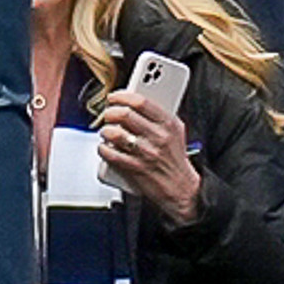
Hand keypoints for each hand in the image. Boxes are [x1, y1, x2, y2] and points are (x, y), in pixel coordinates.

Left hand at [95, 88, 203, 226]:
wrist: (180, 187)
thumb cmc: (173, 157)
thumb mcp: (175, 132)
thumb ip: (157, 116)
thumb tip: (133, 101)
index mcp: (169, 124)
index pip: (141, 102)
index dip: (123, 96)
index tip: (114, 96)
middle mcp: (159, 137)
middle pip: (125, 115)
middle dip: (110, 112)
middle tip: (108, 114)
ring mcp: (146, 153)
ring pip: (115, 133)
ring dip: (105, 131)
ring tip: (107, 132)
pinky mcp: (135, 168)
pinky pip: (110, 153)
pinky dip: (102, 148)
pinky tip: (105, 147)